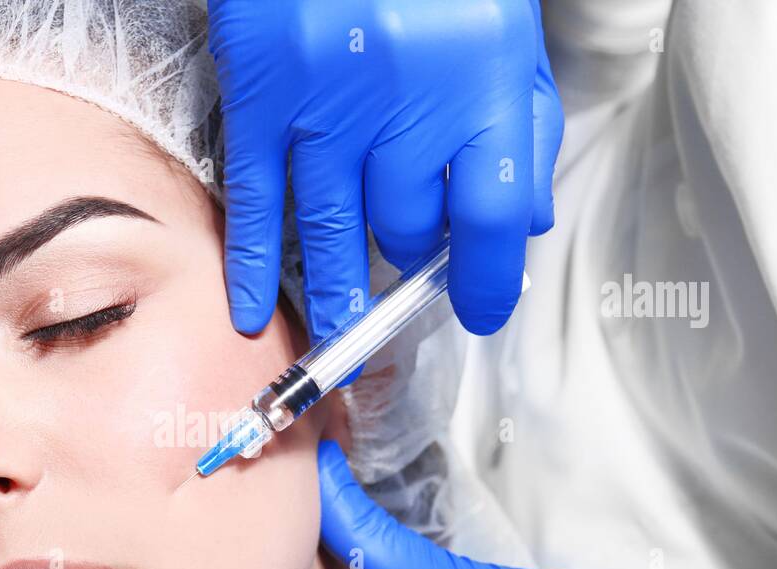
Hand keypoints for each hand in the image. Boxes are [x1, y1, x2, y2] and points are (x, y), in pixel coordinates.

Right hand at [207, 0, 564, 364]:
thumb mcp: (506, 28)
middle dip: (412, 255)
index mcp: (484, 79)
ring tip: (343, 331)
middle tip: (406, 264)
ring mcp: (324, 104)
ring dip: (338, 293)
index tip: (483, 310)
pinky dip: (254, 263)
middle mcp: (406, 101)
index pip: (494, 218)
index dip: (490, 281)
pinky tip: (254, 310)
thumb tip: (520, 224)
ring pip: (331, 230)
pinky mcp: (260, 96)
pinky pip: (258, 200)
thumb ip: (522, 124)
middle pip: (408, 226)